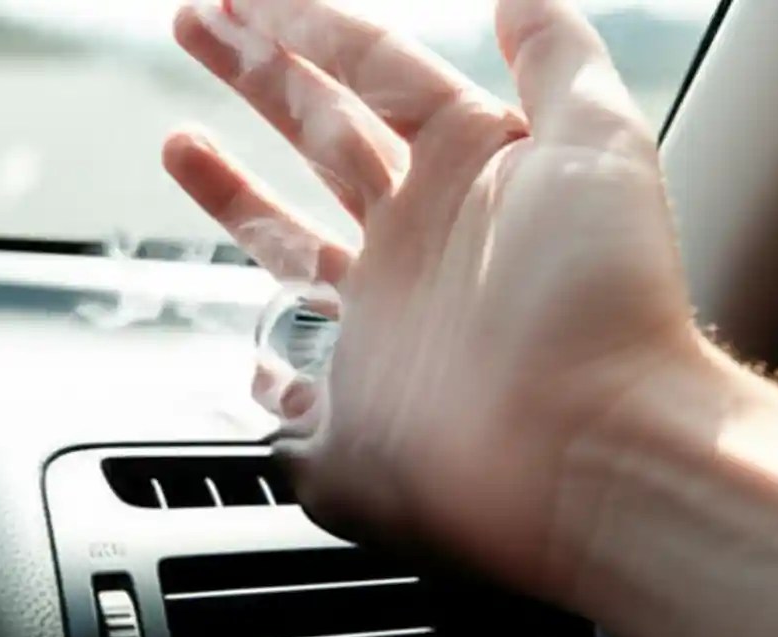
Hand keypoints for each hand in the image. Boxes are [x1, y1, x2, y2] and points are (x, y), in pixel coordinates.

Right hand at [164, 0, 702, 596]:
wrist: (589, 452)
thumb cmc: (599, 300)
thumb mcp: (596, 144)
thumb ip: (557, 56)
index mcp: (467, 167)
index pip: (370, 68)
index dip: (302, 21)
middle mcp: (418, 234)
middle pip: (318, 133)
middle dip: (253, 72)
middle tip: (196, 23)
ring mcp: (380, 316)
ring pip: (287, 240)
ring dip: (229, 189)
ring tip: (177, 142)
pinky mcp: (349, 401)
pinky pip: (292, 377)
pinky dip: (268, 361)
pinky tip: (250, 348)